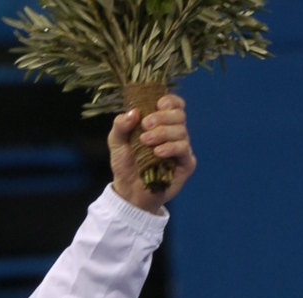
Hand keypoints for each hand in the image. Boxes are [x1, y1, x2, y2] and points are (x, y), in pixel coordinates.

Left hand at [108, 93, 195, 213]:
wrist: (128, 192)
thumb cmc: (125, 165)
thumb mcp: (116, 142)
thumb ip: (120, 125)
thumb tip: (134, 112)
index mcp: (162, 123)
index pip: (175, 104)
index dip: (170, 101)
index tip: (157, 104)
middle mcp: (175, 133)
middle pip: (179, 115)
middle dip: (162, 117)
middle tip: (145, 126)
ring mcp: (182, 148)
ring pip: (181, 131)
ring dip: (163, 133)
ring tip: (145, 142)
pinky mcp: (186, 164)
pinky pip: (184, 150)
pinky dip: (171, 148)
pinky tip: (158, 152)